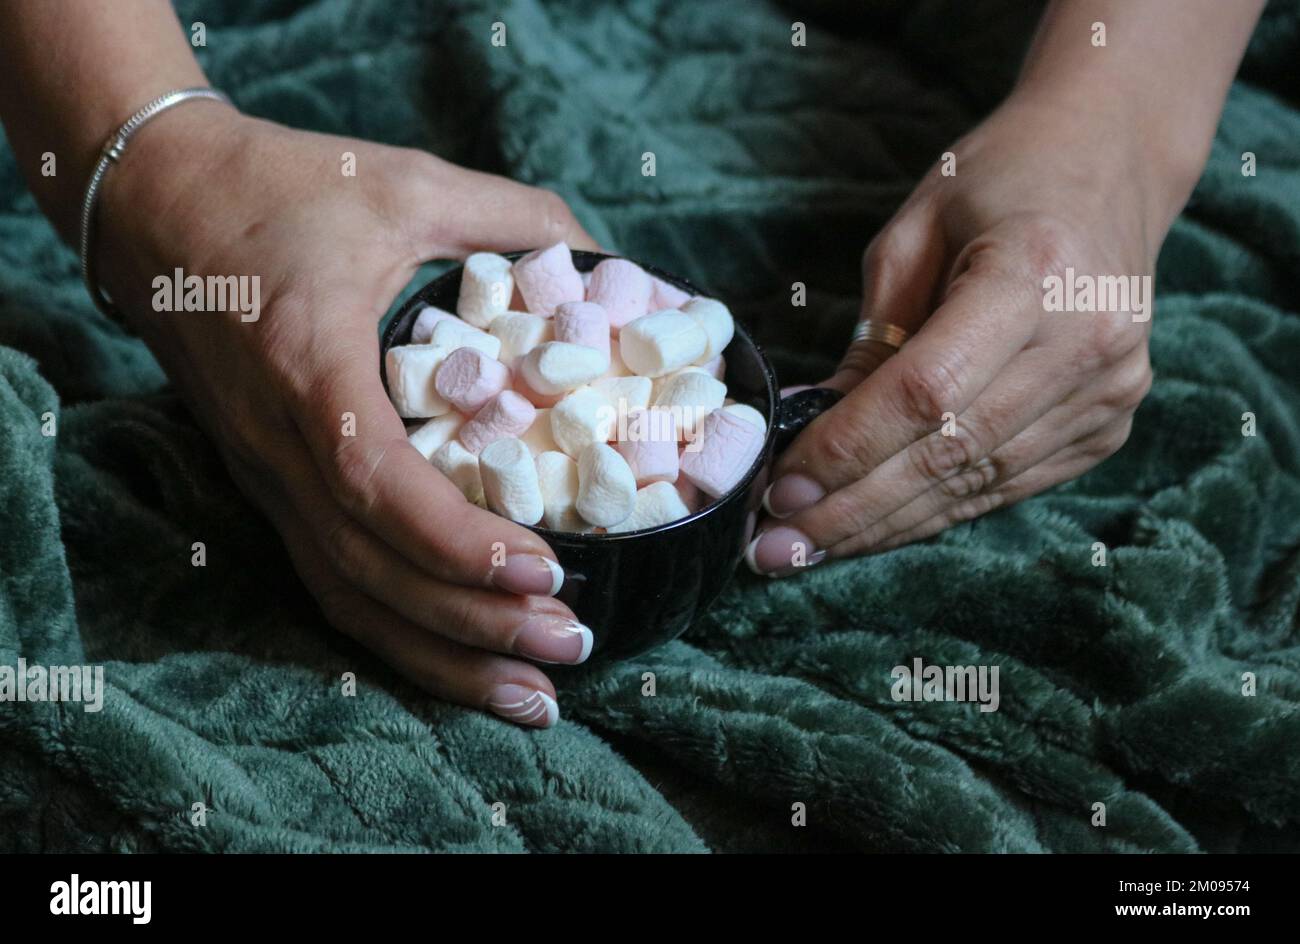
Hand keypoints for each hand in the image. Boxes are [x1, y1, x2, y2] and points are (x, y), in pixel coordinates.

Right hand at [99, 103, 597, 725]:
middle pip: (370, 568)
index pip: (376, 482)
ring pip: (349, 597)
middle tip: (572, 646)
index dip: (458, 541)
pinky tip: (464, 664)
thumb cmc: (289, 192)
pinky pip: (333, 584)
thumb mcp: (409, 183)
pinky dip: (401, 635)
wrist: (164, 210)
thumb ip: (516, 218)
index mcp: (311, 366)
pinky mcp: (274, 493)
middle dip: (473, 623)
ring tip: (534, 694)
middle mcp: (279, 445)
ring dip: (442, 656)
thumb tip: (618, 264)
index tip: (547, 571)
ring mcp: (269, 479)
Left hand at [748, 94, 1168, 575]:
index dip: (847, 449)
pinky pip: (1003, 487)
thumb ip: (872, 337)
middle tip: (773, 548)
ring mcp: (1108, 393)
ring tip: (805, 549)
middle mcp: (1088, 343)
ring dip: (883, 525)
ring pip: (974, 485)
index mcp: (1036, 274)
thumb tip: (814, 429)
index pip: (927, 392)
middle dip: (850, 509)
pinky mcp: (1106, 427)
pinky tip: (870, 530)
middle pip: (950, 453)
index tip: (778, 488)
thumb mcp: (914, 233)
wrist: (1111, 163)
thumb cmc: (995, 183)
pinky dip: (931, 512)